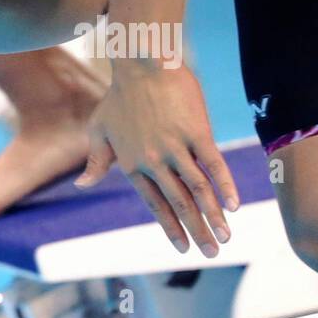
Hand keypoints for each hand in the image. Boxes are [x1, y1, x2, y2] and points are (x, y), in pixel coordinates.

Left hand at [76, 62, 238, 256]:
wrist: (141, 63)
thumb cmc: (120, 94)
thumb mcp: (99, 129)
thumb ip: (95, 161)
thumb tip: (82, 185)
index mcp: (132, 165)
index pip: (155, 205)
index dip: (171, 228)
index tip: (184, 248)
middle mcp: (154, 162)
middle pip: (180, 204)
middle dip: (197, 232)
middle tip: (211, 254)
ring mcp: (176, 147)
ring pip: (198, 190)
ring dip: (213, 218)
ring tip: (226, 239)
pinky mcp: (196, 132)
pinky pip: (213, 165)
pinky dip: (225, 187)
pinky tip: (235, 206)